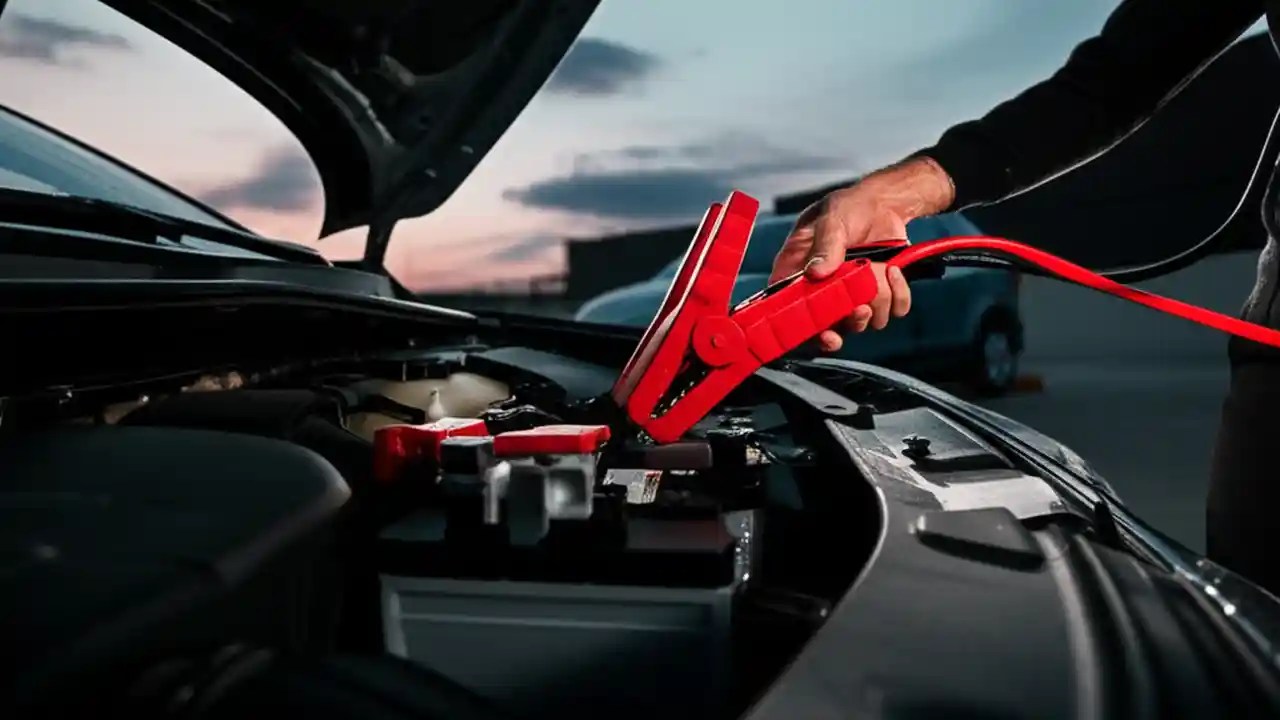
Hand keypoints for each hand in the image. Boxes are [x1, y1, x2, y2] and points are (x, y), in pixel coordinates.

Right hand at [769, 156, 954, 351]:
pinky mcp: (879, 295)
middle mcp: (823, 290)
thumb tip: (816, 273)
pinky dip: (898, 293)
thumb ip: (824, 245)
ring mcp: (852, 296)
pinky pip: (893, 311)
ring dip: (877, 298)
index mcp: (799, 271)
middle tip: (860, 309)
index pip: (791, 310)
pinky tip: (893, 270)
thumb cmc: (849, 206)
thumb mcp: (832, 219)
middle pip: (828, 328)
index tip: (823, 333)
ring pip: (864, 321)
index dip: (804, 329)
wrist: (886, 203)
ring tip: (879, 268)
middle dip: (848, 321)